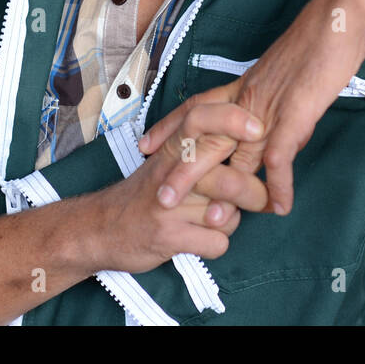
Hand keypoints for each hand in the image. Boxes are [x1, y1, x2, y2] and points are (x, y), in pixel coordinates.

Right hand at [93, 101, 268, 274]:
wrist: (100, 228)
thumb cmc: (145, 193)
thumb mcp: (168, 161)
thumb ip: (205, 150)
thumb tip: (254, 145)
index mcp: (173, 147)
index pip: (202, 118)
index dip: (234, 120)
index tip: (259, 129)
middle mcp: (170, 171)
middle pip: (229, 176)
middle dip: (255, 192)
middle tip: (264, 198)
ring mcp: (168, 205)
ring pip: (229, 214)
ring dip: (231, 221)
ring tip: (216, 219)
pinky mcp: (168, 236)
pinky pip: (216, 242)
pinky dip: (216, 245)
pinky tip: (200, 239)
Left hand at [138, 0, 364, 215]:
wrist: (341, 14)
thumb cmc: (320, 36)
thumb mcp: (287, 70)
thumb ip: (277, 97)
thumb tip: (276, 118)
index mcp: (245, 83)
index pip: (197, 107)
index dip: (170, 126)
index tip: (146, 144)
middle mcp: (249, 96)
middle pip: (207, 137)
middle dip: (183, 170)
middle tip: (161, 197)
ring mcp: (270, 106)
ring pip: (237, 153)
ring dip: (226, 189)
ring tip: (213, 220)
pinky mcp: (296, 113)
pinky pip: (281, 156)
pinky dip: (279, 184)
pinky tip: (278, 206)